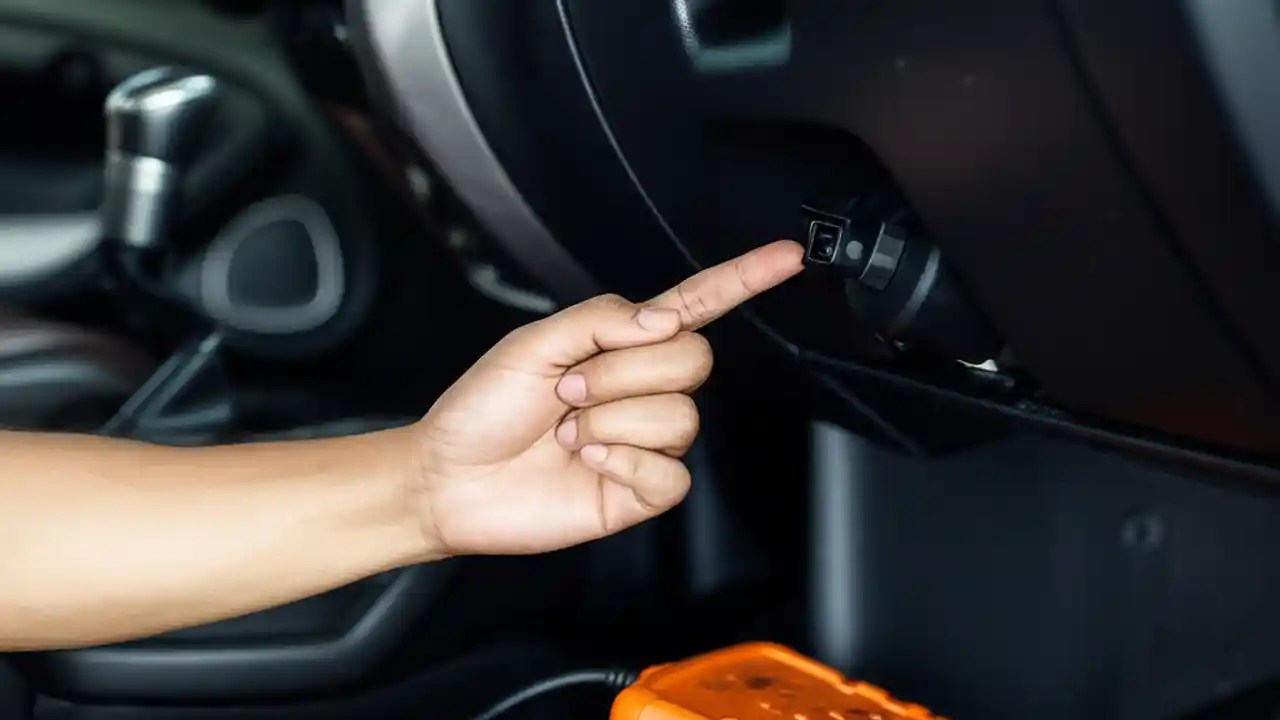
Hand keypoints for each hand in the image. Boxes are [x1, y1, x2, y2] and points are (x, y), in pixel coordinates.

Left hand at [406, 240, 803, 556]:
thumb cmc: (482, 409)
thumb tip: (664, 319)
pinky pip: (671, 473)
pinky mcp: (641, 490)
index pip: (697, 306)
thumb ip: (601, 319)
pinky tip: (589, 461)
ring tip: (568, 431)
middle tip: (566, 392)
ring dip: (611, 419)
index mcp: (621, 344)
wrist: (449, 478)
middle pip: (693, 359)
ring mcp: (646, 441)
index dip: (744, 279)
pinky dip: (624, 461)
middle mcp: (644, 389)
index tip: (787, 254)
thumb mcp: (532, 343)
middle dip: (620, 372)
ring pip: (680, 416)